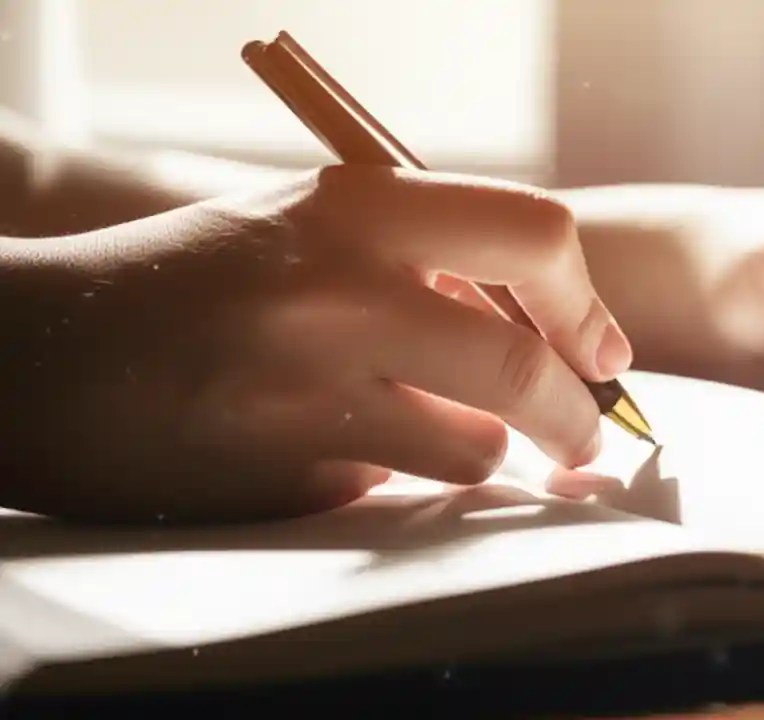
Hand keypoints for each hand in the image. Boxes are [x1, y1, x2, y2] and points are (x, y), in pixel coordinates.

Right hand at [0, 166, 632, 521]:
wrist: (36, 352)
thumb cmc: (187, 279)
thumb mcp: (305, 226)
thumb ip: (424, 261)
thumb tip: (553, 329)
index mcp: (355, 206)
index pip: (536, 237)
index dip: (585, 304)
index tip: (601, 353)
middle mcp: (339, 293)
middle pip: (525, 372)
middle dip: (576, 420)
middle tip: (585, 440)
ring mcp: (307, 393)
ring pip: (472, 450)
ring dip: (468, 450)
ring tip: (403, 422)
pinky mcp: (282, 478)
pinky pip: (392, 490)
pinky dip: (387, 476)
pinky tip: (315, 445)